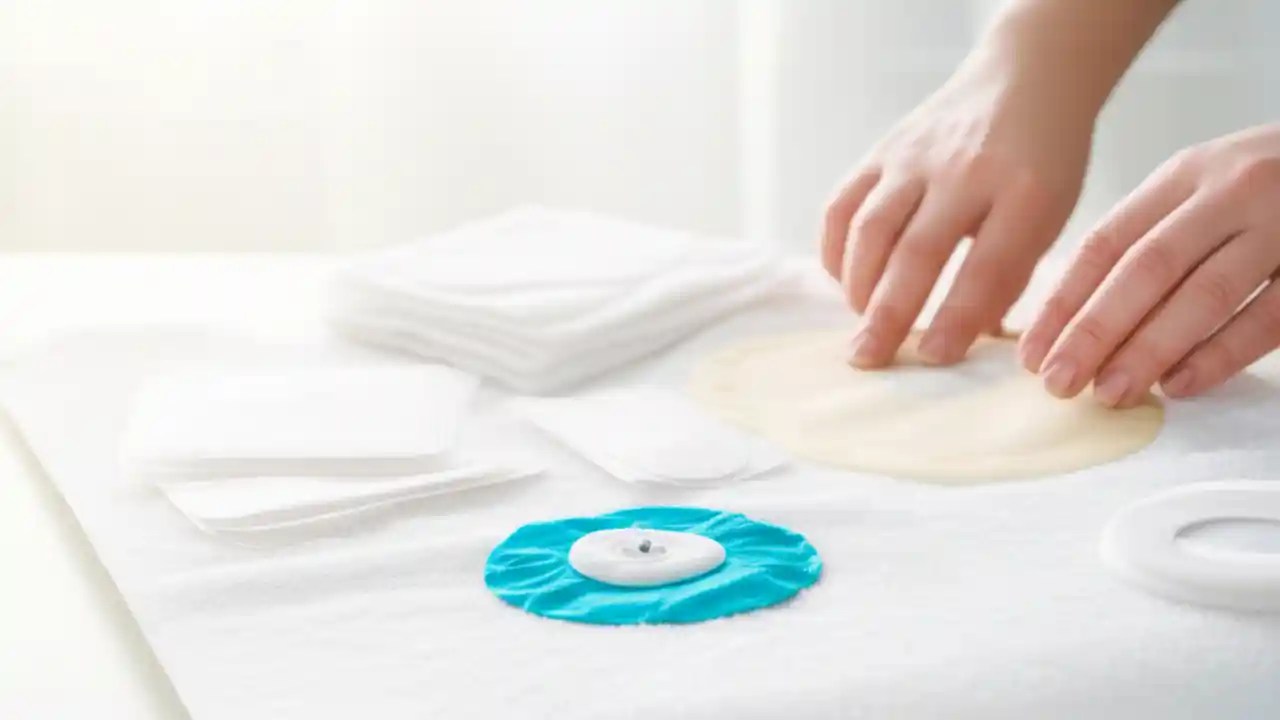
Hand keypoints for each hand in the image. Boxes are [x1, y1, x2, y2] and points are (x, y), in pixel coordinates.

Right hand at [822, 52, 1090, 368]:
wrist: (1025, 80)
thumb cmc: (1043, 164)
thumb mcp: (1052, 217)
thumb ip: (1009, 274)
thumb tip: (961, 338)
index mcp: (1026, 191)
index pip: (986, 266)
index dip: (957, 316)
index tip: (935, 358)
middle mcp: (965, 170)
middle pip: (917, 251)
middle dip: (889, 313)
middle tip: (869, 358)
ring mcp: (915, 157)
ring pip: (870, 228)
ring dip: (858, 285)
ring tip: (860, 323)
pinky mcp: (881, 151)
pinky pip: (842, 206)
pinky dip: (836, 251)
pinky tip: (846, 282)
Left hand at [1021, 123, 1279, 405]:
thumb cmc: (1266, 188)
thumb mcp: (1203, 190)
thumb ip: (1149, 239)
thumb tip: (1073, 318)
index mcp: (1184, 175)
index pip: (1107, 242)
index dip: (1064, 301)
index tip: (1032, 352)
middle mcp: (1230, 192)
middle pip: (1147, 268)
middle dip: (1095, 330)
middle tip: (1059, 382)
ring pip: (1205, 294)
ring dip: (1151, 349)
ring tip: (1110, 391)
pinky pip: (1269, 314)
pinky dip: (1222, 353)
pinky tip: (1182, 384)